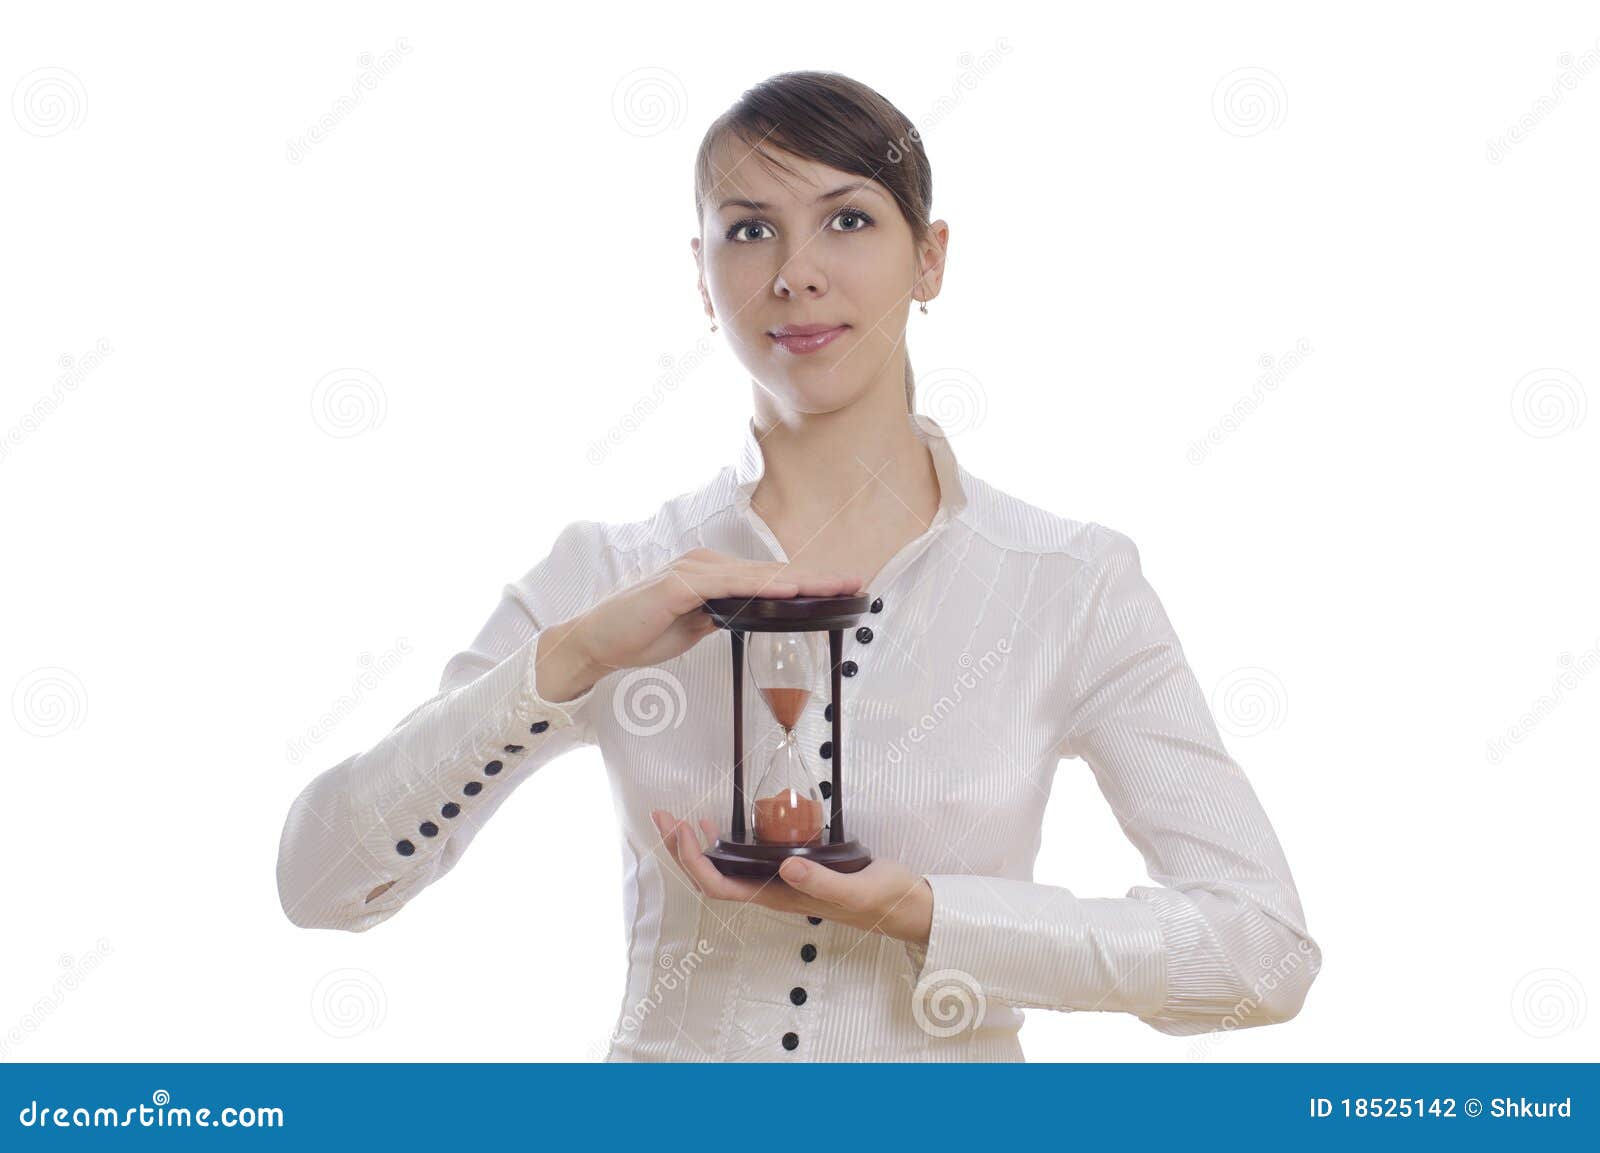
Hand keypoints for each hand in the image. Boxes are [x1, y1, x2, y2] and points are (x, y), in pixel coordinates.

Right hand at [538, 549, 861, 701]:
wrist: (596, 641)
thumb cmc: (640, 632)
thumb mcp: (692, 628)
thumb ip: (720, 617)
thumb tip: (750, 617)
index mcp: (711, 575)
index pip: (769, 578)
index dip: (808, 583)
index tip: (843, 588)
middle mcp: (705, 565)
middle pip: (771, 571)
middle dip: (816, 578)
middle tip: (856, 581)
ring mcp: (691, 572)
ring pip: (756, 575)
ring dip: (798, 580)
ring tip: (834, 585)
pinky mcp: (677, 586)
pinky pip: (728, 585)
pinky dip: (760, 586)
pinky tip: (788, 589)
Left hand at [650, 810, 932, 947]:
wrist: (906, 907)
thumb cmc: (882, 899)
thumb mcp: (856, 887)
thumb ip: (822, 881)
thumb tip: (785, 866)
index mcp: (781, 897)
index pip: (720, 886)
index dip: (694, 862)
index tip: (682, 829)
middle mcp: (772, 891)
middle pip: (710, 878)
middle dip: (681, 850)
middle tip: (662, 815)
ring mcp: (779, 882)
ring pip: (723, 870)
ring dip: (695, 847)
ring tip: (678, 819)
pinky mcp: (791, 870)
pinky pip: (743, 860)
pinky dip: (722, 842)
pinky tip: (719, 825)